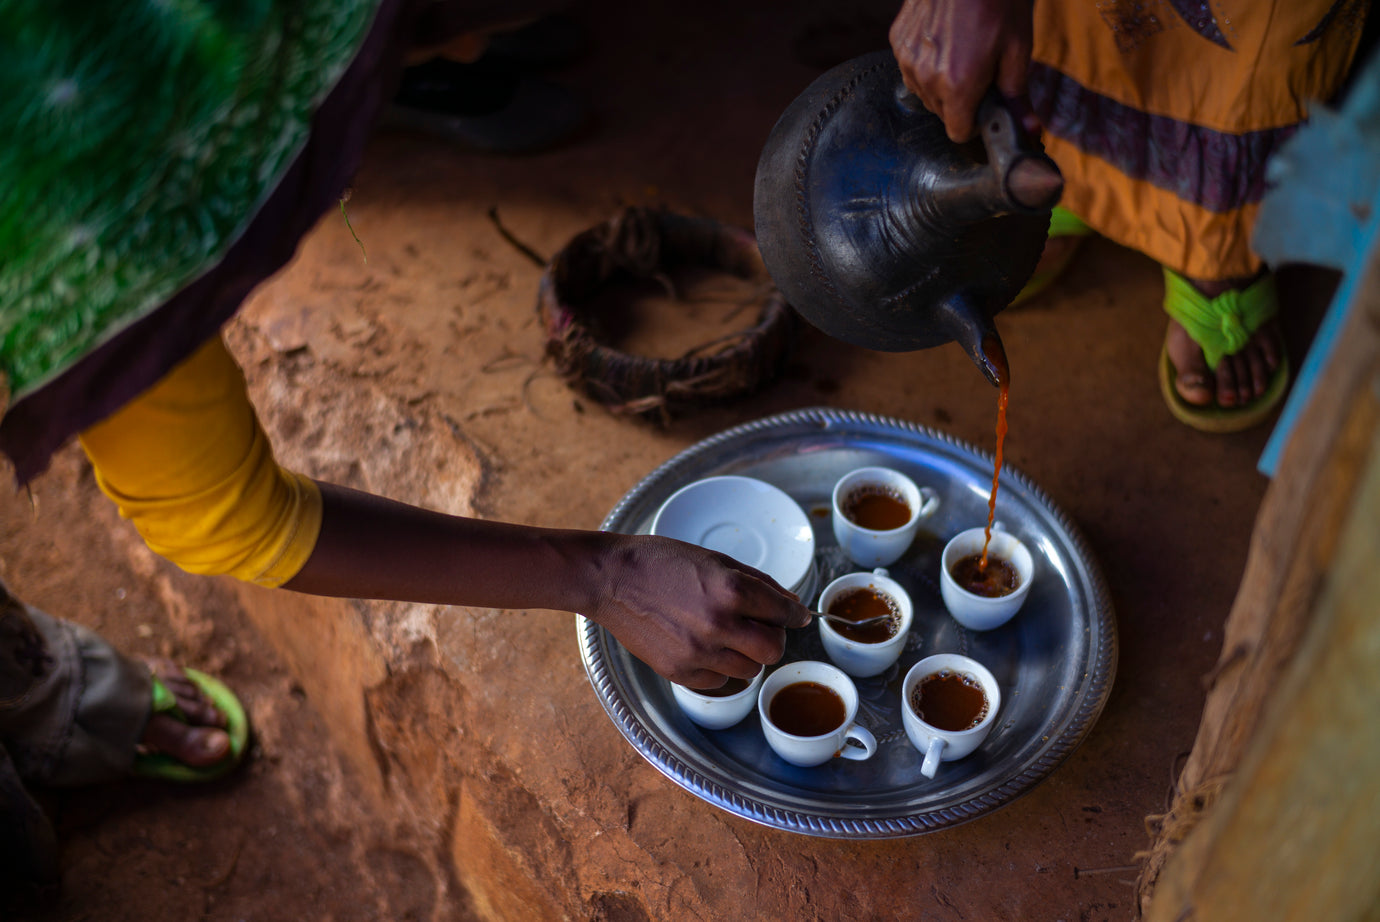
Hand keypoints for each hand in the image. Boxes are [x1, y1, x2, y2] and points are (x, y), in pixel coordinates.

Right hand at [587, 534, 812, 688]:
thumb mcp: (715, 560)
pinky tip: (707, 648)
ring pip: (750, 670)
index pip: (784, 613)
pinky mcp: (679, 672)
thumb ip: (758, 583)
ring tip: (729, 636)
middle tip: (762, 627)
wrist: (611, 578)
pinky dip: (721, 669)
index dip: (795, 615)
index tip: (796, 617)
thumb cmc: (662, 562)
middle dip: (774, 637)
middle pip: (774, 649)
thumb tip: (791, 604)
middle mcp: (719, 625)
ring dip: (748, 655)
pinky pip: (720, 683)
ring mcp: (698, 653)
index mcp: (731, 590)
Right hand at [889, 0, 1034, 141]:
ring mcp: (908, 58)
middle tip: (979, 69)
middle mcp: (927, 77)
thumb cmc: (998, 1)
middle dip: (961, 100)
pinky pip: (912, 68)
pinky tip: (944, 38)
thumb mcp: (1017, 48)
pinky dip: (926, 62)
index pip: (958, 132)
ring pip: (925, 92)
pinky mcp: (899, 41)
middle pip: (942, 113)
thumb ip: (1016, 95)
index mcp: (959, 85)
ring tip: (961, 50)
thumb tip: (1029, 131)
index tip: (985, 105)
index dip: (975, 123)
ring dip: (941, 83)